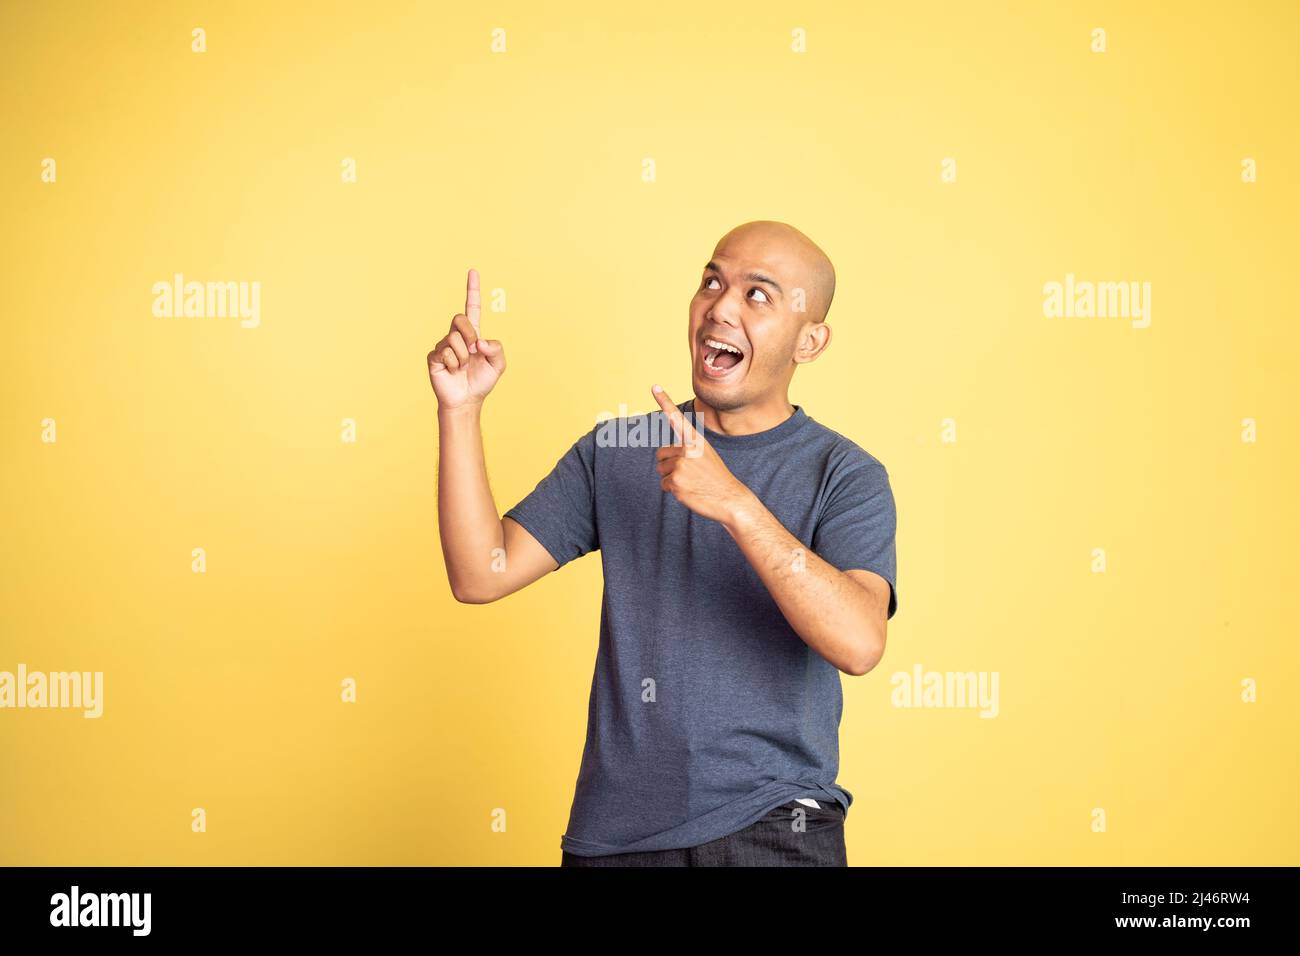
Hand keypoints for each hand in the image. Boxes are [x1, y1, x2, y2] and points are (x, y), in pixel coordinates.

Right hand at [428, 268, 505, 408]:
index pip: (472, 308)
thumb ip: (496, 348)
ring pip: (454, 339)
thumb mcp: (498, 365)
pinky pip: (445, 352)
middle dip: (469, 334)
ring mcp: (444, 345)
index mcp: (473, 334)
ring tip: (462, 367)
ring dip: (463, 356)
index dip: (473, 290)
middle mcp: (457, 336)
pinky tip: (452, 371)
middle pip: (459, 318)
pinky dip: (453, 364)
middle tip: (473, 351)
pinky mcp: (434, 356)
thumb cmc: (481, 382)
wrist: (467, 400)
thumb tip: (479, 341)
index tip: (473, 271)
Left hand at [652, 384, 756, 525]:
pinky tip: (689, 491)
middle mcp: (687, 449)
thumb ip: (686, 449)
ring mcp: (681, 465)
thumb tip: (663, 456)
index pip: (676, 418)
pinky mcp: (676, 481)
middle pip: (660, 454)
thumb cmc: (716, 477)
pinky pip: (663, 484)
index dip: (664, 401)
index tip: (654, 386)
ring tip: (690, 481)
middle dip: (668, 464)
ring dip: (671, 478)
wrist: (730, 498)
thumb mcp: (705, 455)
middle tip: (688, 472)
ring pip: (661, 470)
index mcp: (695, 440)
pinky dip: (673, 490)